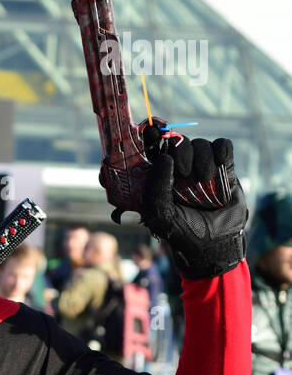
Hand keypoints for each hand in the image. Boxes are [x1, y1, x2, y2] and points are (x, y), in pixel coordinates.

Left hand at [139, 128, 247, 279]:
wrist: (215, 244)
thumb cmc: (183, 232)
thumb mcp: (160, 216)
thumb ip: (155, 189)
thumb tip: (166, 158)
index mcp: (159, 177)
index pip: (152, 149)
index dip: (150, 137)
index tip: (150, 130)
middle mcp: (179, 169)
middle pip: (177, 141)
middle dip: (180, 151)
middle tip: (183, 171)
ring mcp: (202, 166)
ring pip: (200, 143)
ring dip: (202, 158)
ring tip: (203, 180)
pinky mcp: (224, 167)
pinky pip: (222, 146)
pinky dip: (220, 151)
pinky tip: (219, 166)